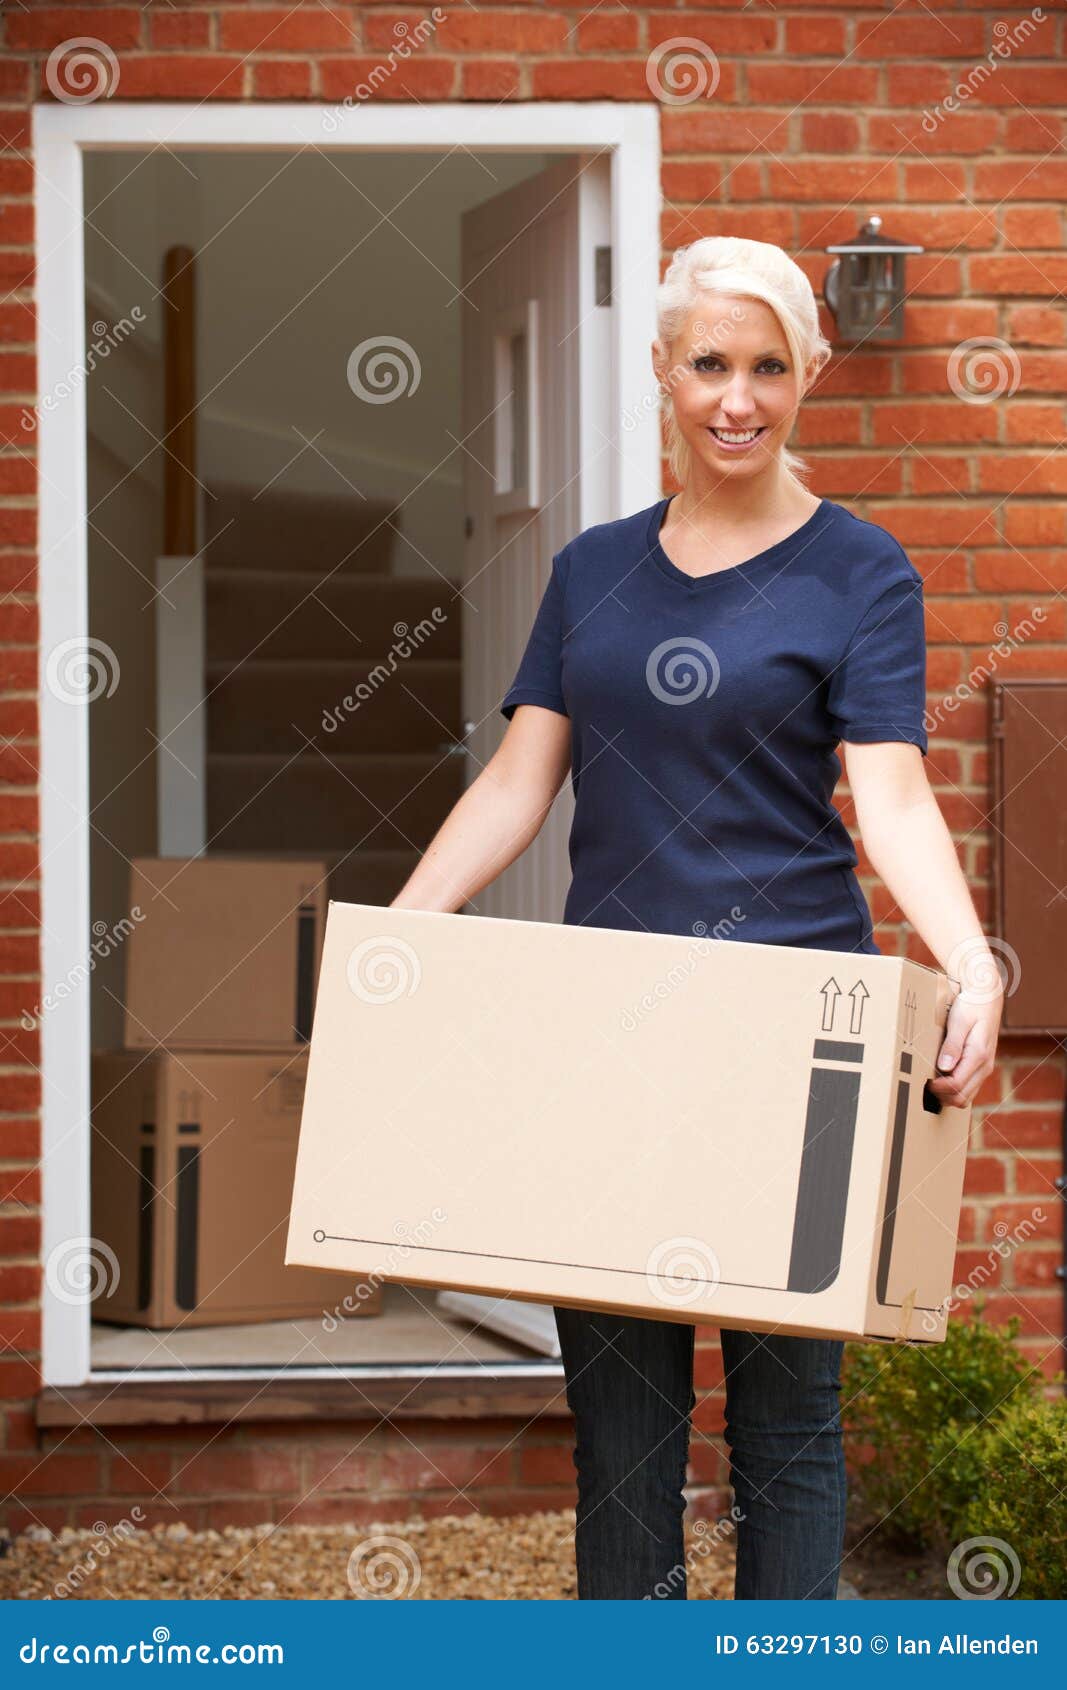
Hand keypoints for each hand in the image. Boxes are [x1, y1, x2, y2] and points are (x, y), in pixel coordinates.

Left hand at [927, 984, 1002, 1108]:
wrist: (987, 996)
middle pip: (962, 1097)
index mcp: (979, 1056)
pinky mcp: (981, 1067)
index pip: (957, 1085)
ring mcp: (984, 1068)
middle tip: (924, 1083)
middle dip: (941, 1095)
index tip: (924, 1080)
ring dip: (947, 1095)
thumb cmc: (971, 1005)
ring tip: (930, 1081)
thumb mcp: (960, 1021)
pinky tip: (941, 1078)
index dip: (938, 1087)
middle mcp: (985, 1066)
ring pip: (966, 1097)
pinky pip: (968, 1088)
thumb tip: (944, 1067)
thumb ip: (952, 1045)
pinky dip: (954, 1089)